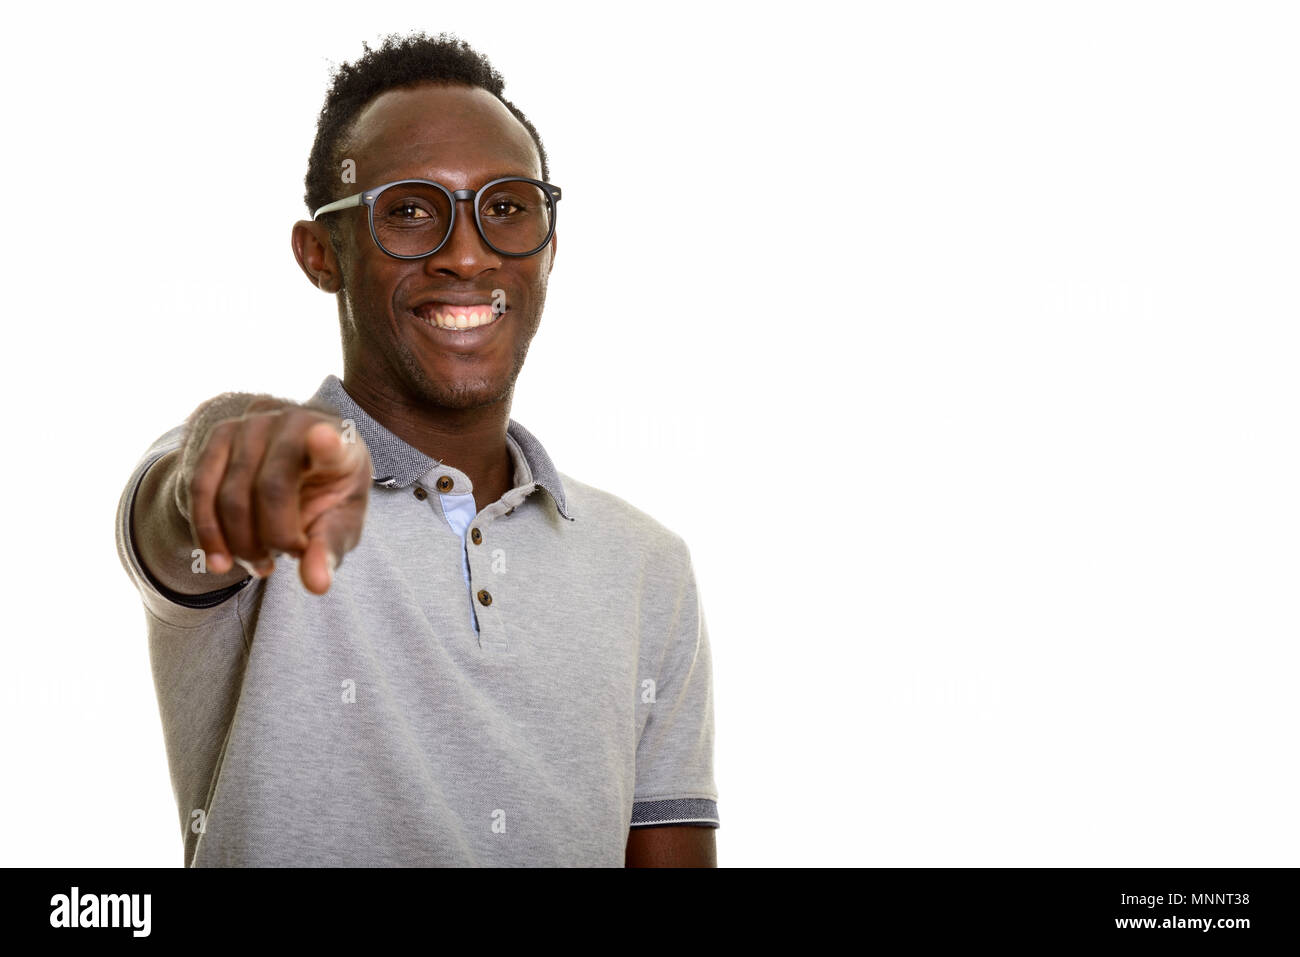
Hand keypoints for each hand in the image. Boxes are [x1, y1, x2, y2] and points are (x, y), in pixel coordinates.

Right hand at [182, 400, 371, 594]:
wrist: (296, 465)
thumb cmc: (326, 496)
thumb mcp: (338, 525)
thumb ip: (328, 551)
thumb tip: (316, 586)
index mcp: (339, 444)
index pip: (333, 443)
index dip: (328, 444)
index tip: (326, 440)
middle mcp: (295, 423)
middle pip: (272, 487)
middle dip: (273, 538)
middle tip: (281, 561)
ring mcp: (253, 423)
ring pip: (230, 493)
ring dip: (240, 542)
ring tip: (260, 565)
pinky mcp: (220, 435)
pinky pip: (200, 488)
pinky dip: (207, 532)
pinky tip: (220, 561)